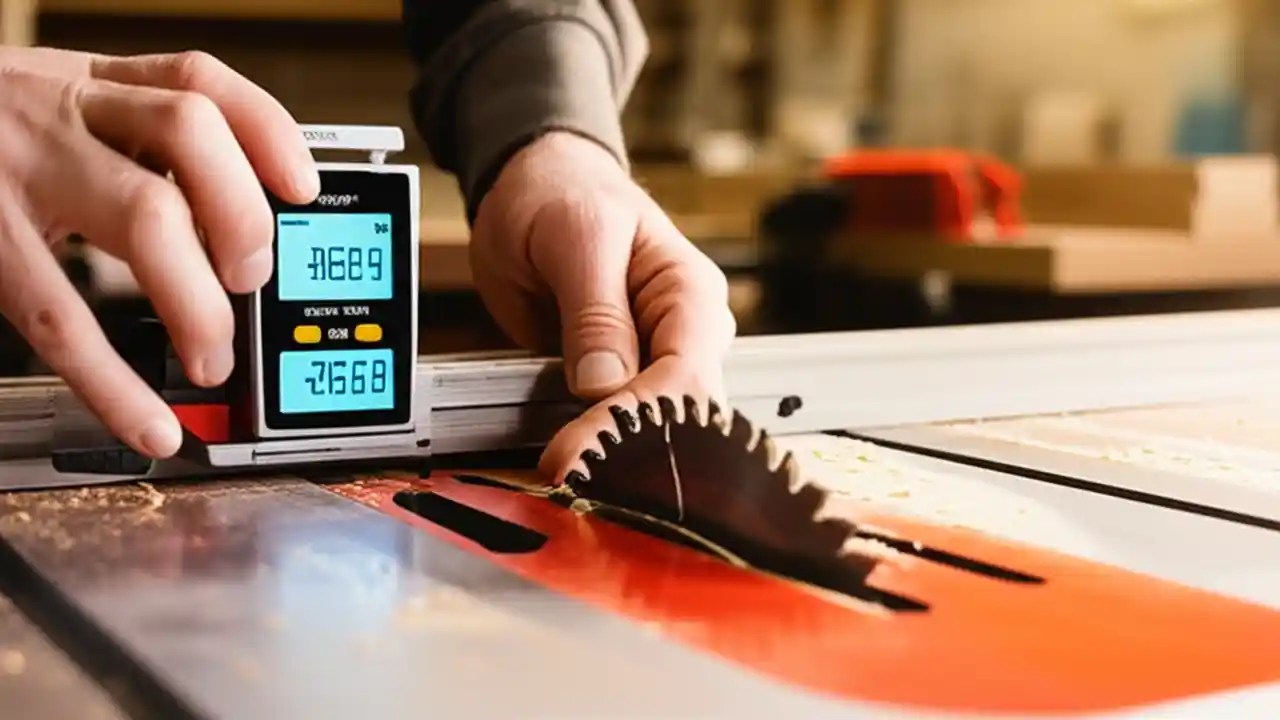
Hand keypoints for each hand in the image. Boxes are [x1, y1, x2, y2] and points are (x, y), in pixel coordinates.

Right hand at [0, 47, 317, 457]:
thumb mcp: (57, 112)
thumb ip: (135, 144)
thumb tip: (235, 225)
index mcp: (92, 85)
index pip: (199, 83)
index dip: (267, 132)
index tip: (303, 188)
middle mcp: (61, 114)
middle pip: (189, 134)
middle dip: (244, 215)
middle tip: (251, 280)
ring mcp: (21, 174)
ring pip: (145, 213)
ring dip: (200, 298)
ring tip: (213, 354)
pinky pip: (60, 318)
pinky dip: (115, 385)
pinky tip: (150, 423)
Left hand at [469, 131, 736, 482]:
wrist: (535, 188)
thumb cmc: (562, 193)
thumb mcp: (576, 236)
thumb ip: (594, 308)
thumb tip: (605, 382)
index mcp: (689, 293)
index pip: (684, 378)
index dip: (636, 421)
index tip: (581, 450)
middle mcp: (685, 335)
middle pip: (678, 417)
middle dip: (629, 451)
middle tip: (569, 472)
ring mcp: (654, 361)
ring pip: (655, 431)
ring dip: (615, 457)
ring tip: (568, 472)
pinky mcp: (619, 380)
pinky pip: (620, 426)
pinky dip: (598, 447)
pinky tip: (572, 460)